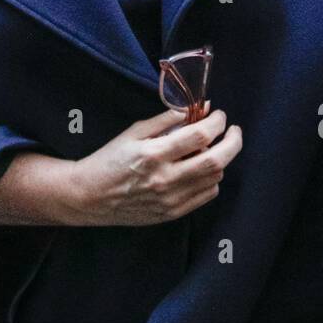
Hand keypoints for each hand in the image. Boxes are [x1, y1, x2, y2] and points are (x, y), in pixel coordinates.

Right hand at [67, 103, 242, 225]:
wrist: (90, 197)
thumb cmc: (110, 159)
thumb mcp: (134, 132)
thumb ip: (166, 119)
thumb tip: (197, 108)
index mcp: (153, 154)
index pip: (199, 136)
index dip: (216, 122)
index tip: (218, 114)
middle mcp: (165, 179)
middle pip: (216, 161)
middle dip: (233, 141)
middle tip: (233, 130)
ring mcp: (171, 199)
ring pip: (215, 178)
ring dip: (221, 159)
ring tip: (211, 148)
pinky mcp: (173, 213)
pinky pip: (206, 195)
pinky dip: (212, 179)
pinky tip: (201, 168)